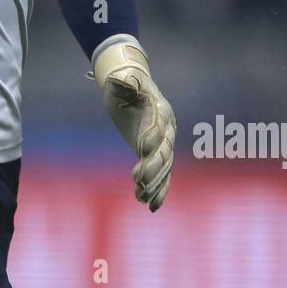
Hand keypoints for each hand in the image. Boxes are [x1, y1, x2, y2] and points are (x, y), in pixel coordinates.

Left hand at [90, 35, 176, 211]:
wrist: (132, 88)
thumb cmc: (125, 83)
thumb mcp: (121, 81)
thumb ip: (123, 83)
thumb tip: (120, 81)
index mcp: (159, 108)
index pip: (158, 124)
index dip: (152, 136)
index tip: (142, 149)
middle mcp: (166, 128)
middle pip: (163, 150)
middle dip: (152, 166)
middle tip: (140, 180)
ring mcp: (164, 143)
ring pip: (164, 167)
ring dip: (154, 183)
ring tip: (142, 198)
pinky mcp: (157, 155)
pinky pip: (162, 175)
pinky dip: (159, 191)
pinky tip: (152, 206)